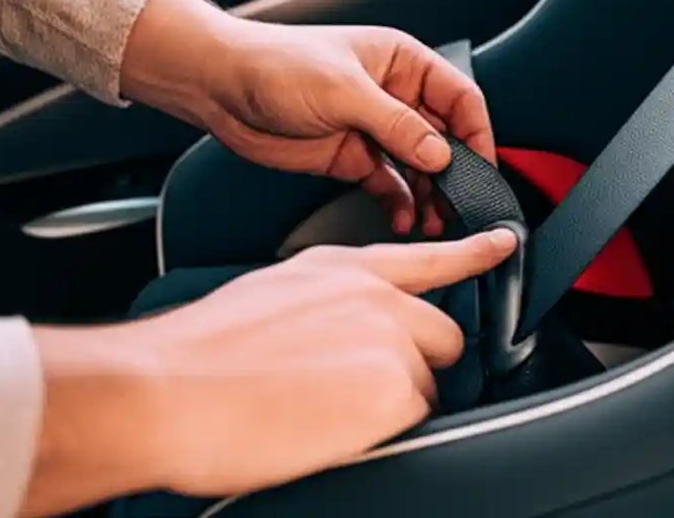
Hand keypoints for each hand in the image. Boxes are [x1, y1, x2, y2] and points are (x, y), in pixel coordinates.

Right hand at [23, 229, 517, 515]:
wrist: (166, 390)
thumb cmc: (199, 354)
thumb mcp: (270, 301)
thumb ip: (324, 307)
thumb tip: (338, 335)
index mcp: (340, 269)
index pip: (426, 256)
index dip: (474, 252)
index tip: (506, 242)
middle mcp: (374, 295)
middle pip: (441, 333)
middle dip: (413, 364)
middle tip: (352, 389)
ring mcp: (389, 338)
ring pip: (425, 381)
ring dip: (389, 400)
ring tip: (323, 407)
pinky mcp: (394, 386)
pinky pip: (412, 418)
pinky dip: (379, 429)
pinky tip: (327, 424)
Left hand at [120, 0, 495, 235]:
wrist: (220, 86)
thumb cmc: (276, 65)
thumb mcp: (344, 91)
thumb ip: (397, 125)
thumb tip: (440, 154)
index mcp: (403, 63)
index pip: (459, 99)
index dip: (476, 134)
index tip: (481, 169)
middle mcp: (395, 96)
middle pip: (444, 139)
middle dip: (455, 175)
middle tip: (461, 208)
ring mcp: (374, 129)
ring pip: (420, 168)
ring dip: (430, 196)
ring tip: (435, 223)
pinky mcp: (352, 157)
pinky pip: (389, 184)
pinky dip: (400, 204)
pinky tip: (403, 219)